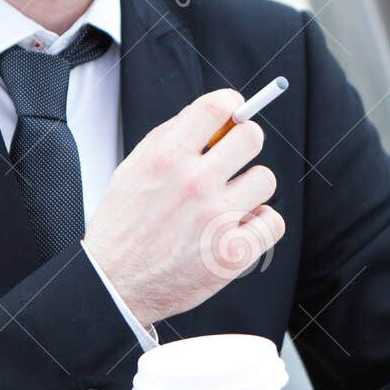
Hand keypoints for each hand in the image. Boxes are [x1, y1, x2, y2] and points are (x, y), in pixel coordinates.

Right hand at [81, 88, 284, 327]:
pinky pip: (273, 221)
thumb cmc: (125, 226)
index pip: (217, 107)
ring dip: (250, 188)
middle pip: (252, 137)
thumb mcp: (133, 169)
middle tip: (233, 158)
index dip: (231, 104)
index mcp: (166, 159)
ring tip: (229, 201)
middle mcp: (194, 185)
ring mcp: (217, 219)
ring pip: (266, 179)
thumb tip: (214, 115)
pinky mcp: (234, 253)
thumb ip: (172, 138)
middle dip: (244, 143)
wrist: (116, 285)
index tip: (233, 113)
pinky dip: (259, 225)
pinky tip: (237, 228)